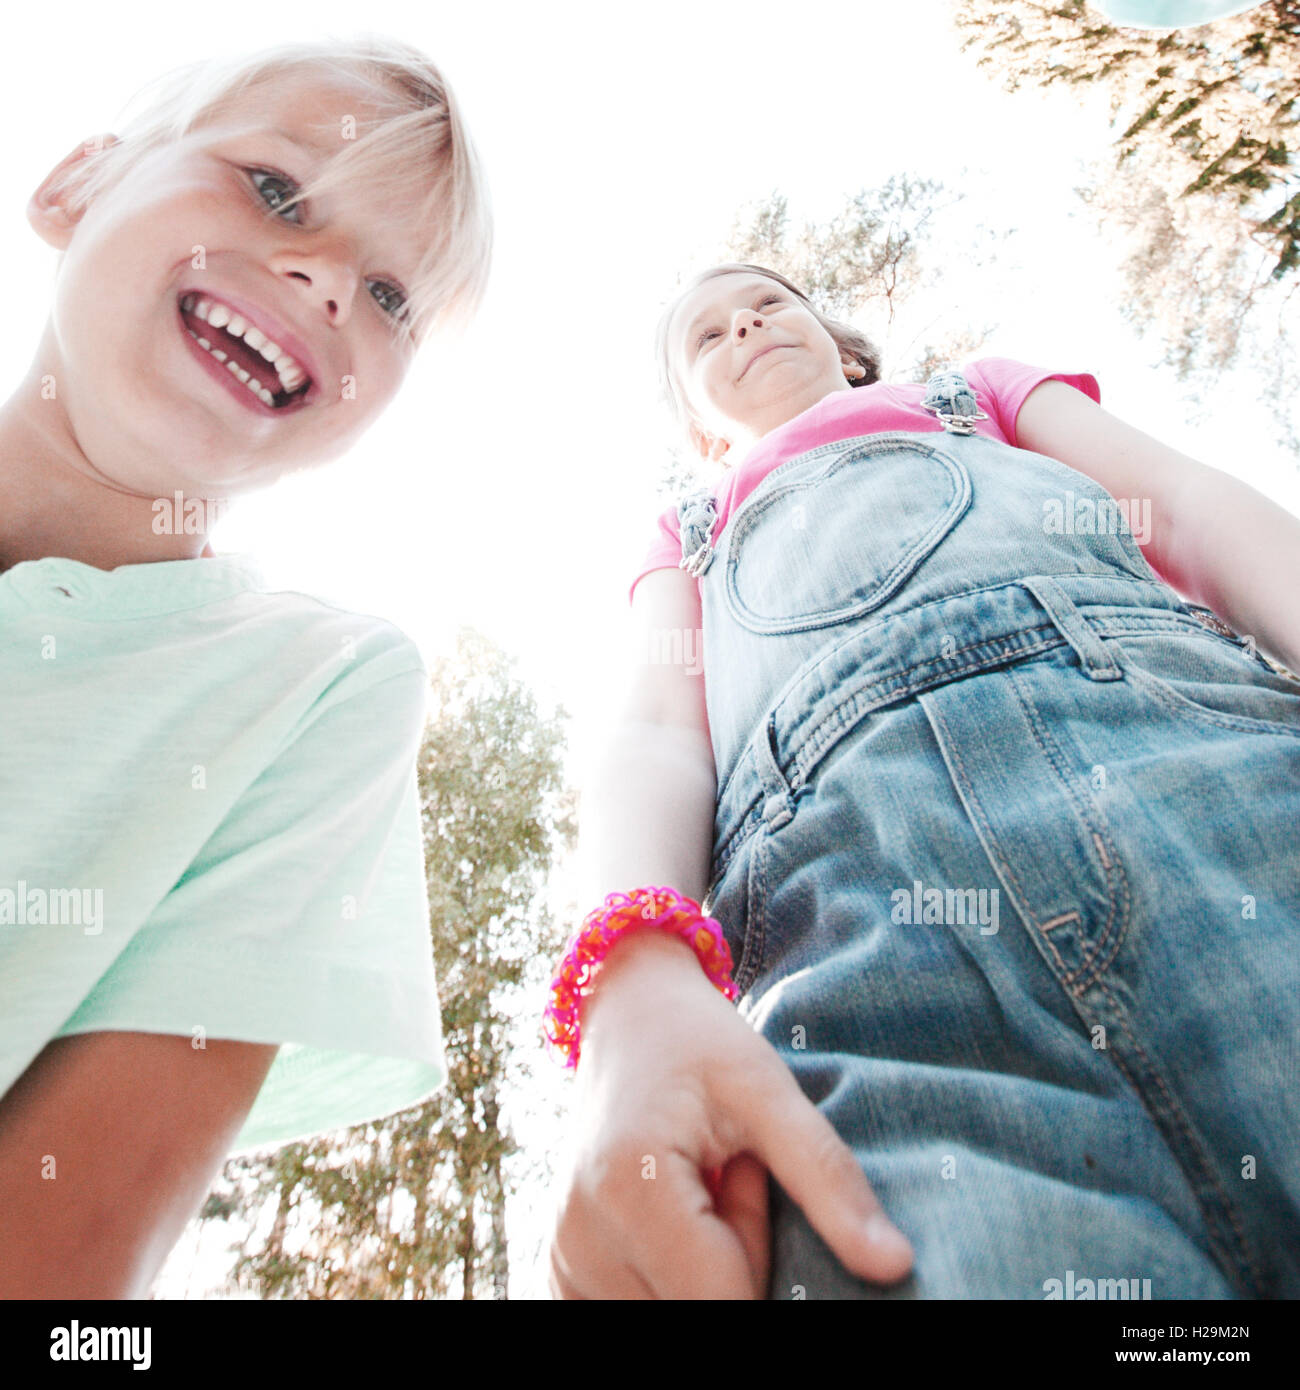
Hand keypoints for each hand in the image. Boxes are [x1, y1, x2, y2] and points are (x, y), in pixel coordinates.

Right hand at [546, 930, 913, 1298]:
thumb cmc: (700, 1043)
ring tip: (696, 1186)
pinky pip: (644, 1309)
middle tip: (725, 1174)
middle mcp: (577, 1239)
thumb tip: (895, 1266)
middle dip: (734, 1262)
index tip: (747, 1174)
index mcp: (628, 1188)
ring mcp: (563, 1262)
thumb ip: (828, 1178)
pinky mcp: (561, 1273)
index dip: (758, 1247)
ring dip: (702, 1271)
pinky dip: (670, 1277)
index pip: (728, 1300)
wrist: (628, 1015)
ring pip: (674, 1315)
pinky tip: (666, 1214)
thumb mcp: (770, 1092)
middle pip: (703, 1311)